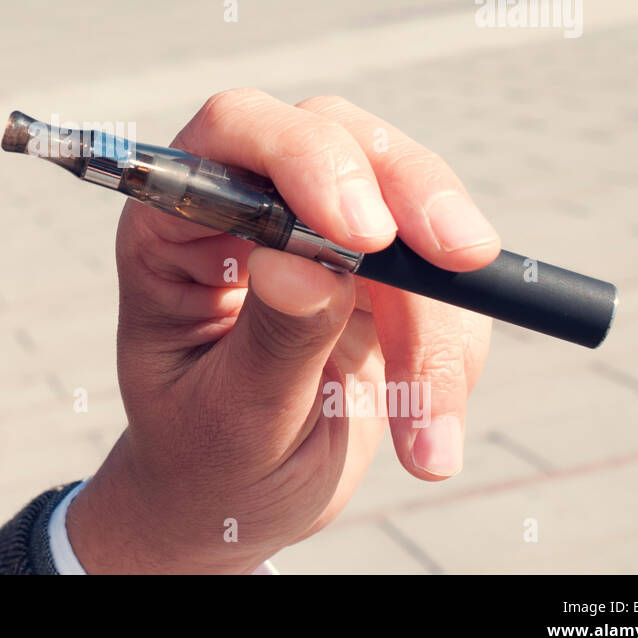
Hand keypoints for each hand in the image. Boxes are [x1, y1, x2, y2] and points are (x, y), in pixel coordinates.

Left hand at [68, 90, 497, 572]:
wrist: (236, 504)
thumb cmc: (205, 459)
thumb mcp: (231, 417)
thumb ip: (271, 339)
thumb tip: (308, 265)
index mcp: (177, 226)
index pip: (234, 133)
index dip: (302, 156)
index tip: (362, 233)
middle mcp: (249, 207)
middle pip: (340, 136)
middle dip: (410, 195)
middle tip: (460, 259)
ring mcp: (320, 233)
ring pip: (413, 204)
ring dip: (443, 313)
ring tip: (427, 432)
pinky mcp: (381, 274)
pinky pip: (447, 279)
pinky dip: (456, 351)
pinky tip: (430, 434)